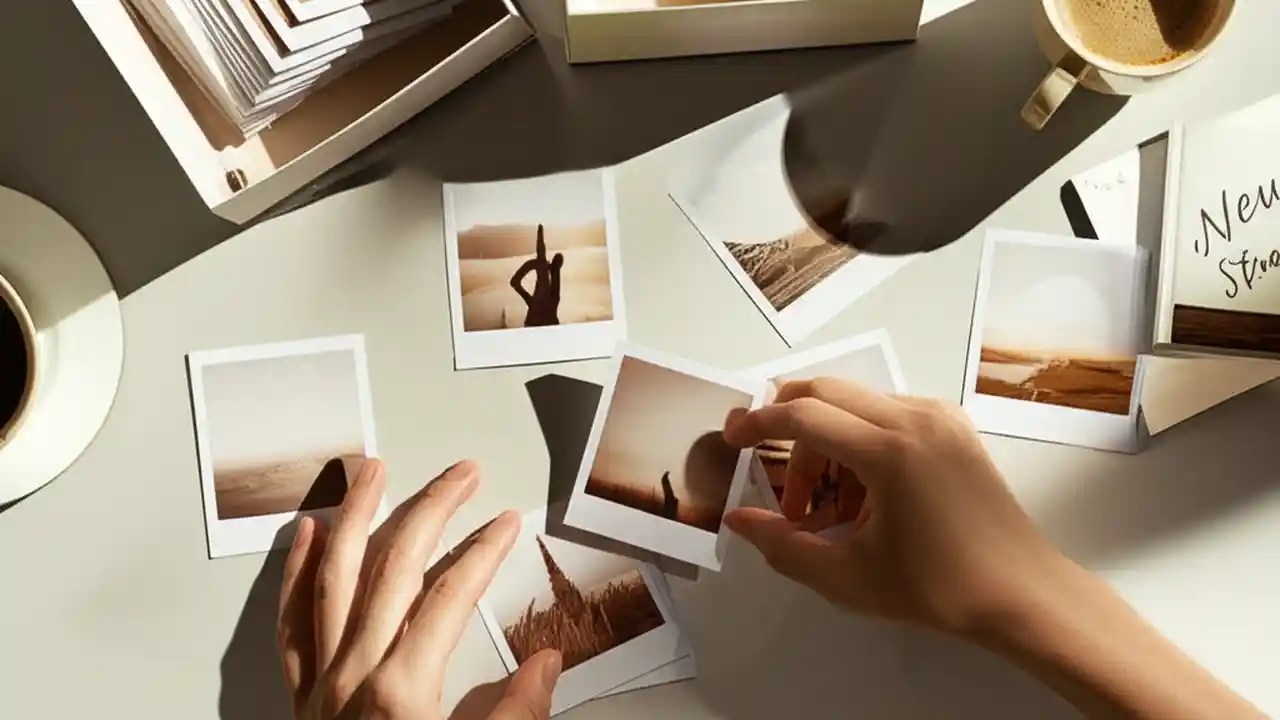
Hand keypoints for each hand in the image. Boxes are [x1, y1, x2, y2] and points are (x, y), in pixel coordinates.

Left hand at [277, 459, 562, 718]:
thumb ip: (514, 715)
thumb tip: (546, 663)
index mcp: (403, 690)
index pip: (450, 594)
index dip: (483, 551)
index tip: (507, 522)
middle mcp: (354, 673)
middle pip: (394, 566)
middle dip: (431, 508)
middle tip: (461, 473)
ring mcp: (320, 680)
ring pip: (333, 577)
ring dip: (356, 516)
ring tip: (371, 471)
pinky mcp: (299, 695)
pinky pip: (290, 621)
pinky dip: (297, 573)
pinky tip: (308, 535)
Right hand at [721, 378, 1062, 637]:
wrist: (1021, 593)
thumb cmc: (938, 589)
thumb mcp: (847, 578)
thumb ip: (784, 545)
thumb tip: (738, 520)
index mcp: (890, 451)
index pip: (803, 416)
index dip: (758, 424)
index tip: (730, 439)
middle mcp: (915, 419)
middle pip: (826, 391)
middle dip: (787, 424)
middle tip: (763, 463)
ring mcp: (939, 418)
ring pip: (856, 404)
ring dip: (826, 441)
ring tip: (826, 506)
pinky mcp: (954, 427)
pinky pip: (888, 414)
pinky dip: (860, 441)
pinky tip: (863, 495)